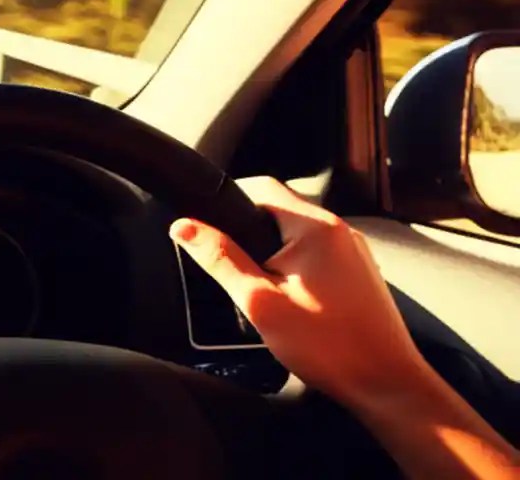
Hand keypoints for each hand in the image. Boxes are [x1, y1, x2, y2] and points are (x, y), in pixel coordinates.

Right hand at [169, 176, 432, 410]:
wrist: (385, 384)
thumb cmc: (328, 346)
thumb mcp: (260, 302)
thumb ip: (220, 259)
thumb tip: (184, 227)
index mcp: (315, 227)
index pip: (261, 187)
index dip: (227, 200)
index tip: (207, 225)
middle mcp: (339, 230)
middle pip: (278, 211)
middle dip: (249, 233)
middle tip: (233, 270)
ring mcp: (353, 251)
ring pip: (296, 235)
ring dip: (272, 253)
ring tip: (263, 291)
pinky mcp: (359, 272)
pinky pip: (316, 255)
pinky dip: (294, 268)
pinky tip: (290, 302)